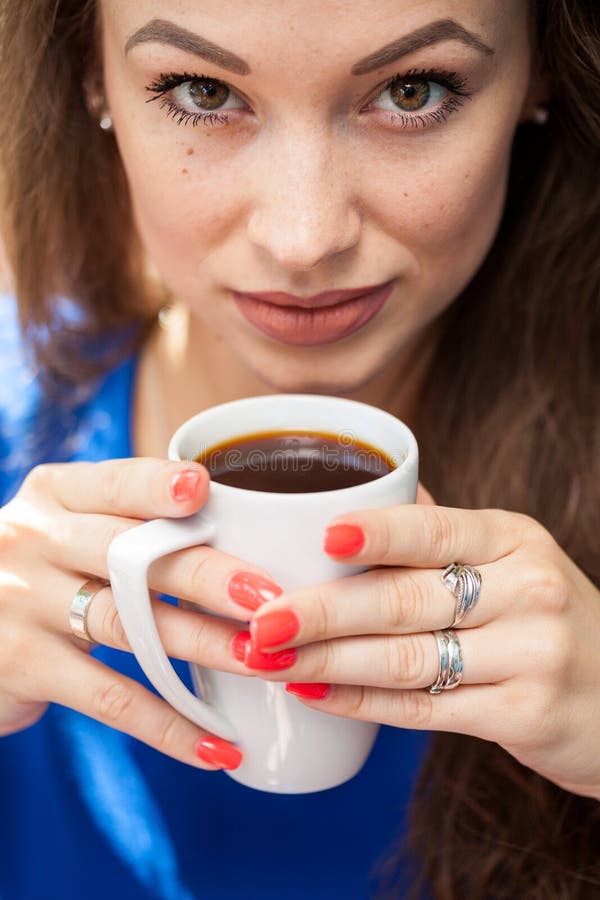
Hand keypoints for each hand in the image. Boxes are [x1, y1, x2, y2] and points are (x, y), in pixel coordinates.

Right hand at [0, 458, 283, 769]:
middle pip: (130, 555)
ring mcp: (23, 604)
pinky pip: (108, 698)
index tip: (204, 490)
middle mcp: (34, 540)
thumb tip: (239, 524)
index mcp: (54, 495)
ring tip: (260, 661)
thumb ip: (130, 520)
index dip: (157, 487)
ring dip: (202, 644)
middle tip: (268, 595)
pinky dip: (167, 724)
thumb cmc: (45, 569)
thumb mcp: (67, 528)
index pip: (112, 483)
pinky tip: (213, 745)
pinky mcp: (24, 666)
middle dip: (205, 574)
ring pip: (128, 624)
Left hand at [241, 494, 599, 799]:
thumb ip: (442, 533)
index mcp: (514, 538)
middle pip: (405, 599)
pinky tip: (314, 692)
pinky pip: (424, 709)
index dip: (375, 532)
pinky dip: (361, 702)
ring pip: (405, 658)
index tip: (317, 539)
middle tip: (260, 618)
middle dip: (322, 610)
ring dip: (326, 659)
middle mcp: (528, 590)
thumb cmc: (544, 617)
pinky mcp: (525, 714)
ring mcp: (532, 654)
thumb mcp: (513, 559)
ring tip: (267, 657)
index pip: (435, 528)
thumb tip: (359, 500)